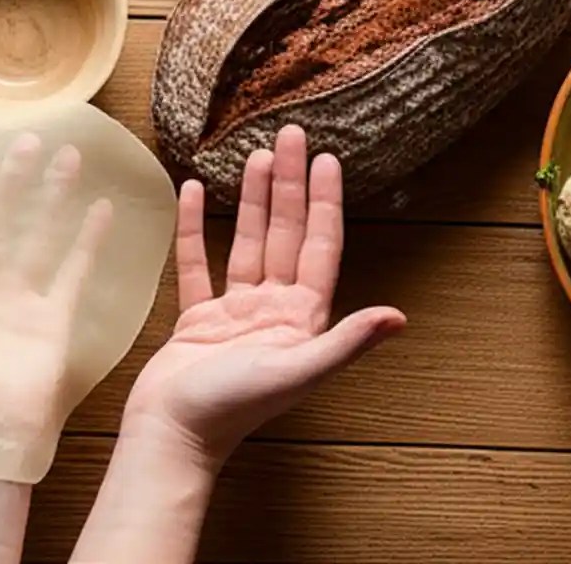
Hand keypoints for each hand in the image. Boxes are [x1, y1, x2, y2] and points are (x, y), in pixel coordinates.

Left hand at [0, 134, 112, 458]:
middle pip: (0, 218)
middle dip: (14, 178)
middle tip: (30, 137)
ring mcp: (20, 302)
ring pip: (39, 236)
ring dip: (53, 197)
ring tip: (68, 158)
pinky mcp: (53, 321)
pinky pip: (73, 273)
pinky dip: (88, 242)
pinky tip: (100, 211)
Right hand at [124, 125, 405, 461]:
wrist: (173, 436)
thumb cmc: (233, 409)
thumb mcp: (296, 371)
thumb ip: (345, 342)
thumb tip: (398, 318)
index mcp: (302, 319)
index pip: (320, 246)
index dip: (325, 202)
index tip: (327, 159)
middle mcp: (274, 309)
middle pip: (286, 233)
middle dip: (289, 184)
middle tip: (290, 135)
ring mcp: (236, 312)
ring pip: (247, 242)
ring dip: (250, 199)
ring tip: (254, 155)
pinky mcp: (199, 318)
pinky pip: (198, 263)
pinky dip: (195, 228)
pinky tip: (190, 192)